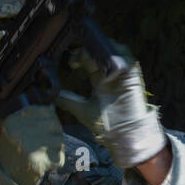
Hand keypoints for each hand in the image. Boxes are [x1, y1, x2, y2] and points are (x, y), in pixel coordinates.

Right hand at [0, 106, 64, 184]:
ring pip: (59, 140)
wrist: (8, 178)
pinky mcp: (36, 163)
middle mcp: (18, 132)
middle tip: (48, 144)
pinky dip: (56, 161)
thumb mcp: (17, 130)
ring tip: (45, 154)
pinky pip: (59, 156)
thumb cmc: (16, 151)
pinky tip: (45, 164)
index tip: (45, 129)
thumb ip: (33, 119)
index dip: (51, 118)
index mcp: (12, 121)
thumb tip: (53, 108)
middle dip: (55, 134)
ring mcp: (27, 148)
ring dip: (57, 148)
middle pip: (54, 124)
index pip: (44, 110)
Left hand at [55, 45, 165, 169]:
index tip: (71, 63)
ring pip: (115, 50)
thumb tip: (51, 96)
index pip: (89, 59)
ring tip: (91, 54)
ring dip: (102, 48)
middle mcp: (111, 74)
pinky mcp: (133, 76)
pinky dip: (118, 53)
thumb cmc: (106, 126)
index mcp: (100, 80)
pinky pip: (128, 58)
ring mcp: (123, 74)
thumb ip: (68, 101)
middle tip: (79, 55)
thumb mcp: (82, 111)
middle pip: (100, 51)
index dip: (79, 55)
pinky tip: (106, 57)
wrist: (124, 136)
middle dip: (89, 48)